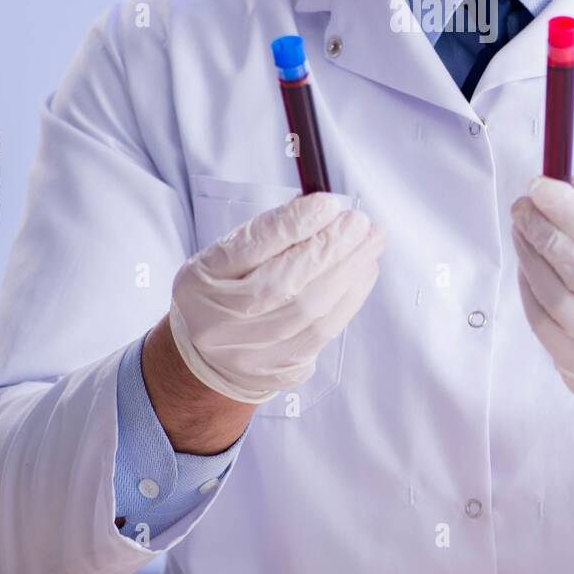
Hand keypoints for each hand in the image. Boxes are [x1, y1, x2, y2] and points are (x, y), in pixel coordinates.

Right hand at [168, 192, 385, 404]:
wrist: (209, 357)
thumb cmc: (224, 292)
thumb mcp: (228, 254)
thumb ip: (270, 231)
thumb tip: (322, 208)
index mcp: (202, 279)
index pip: (251, 248)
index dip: (293, 224)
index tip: (328, 204)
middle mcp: (221, 320)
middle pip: (284, 282)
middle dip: (330, 247)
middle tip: (359, 222)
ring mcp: (251, 352)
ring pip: (310, 310)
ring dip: (349, 270)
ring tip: (370, 242)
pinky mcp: (281, 369)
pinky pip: (325, 331)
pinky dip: (350, 296)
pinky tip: (364, 271)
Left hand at [511, 177, 573, 426]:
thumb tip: (568, 186)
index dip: (572, 211)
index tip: (541, 186)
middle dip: (543, 233)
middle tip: (523, 206)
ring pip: (555, 303)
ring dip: (530, 261)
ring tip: (522, 233)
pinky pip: (545, 331)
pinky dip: (531, 295)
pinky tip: (528, 272)